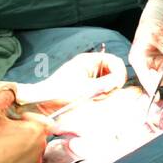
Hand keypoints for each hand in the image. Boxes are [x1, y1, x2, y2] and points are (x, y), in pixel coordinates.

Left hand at [0, 51, 125, 109]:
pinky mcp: (87, 85)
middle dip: (112, 83)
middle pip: (114, 71)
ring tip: (97, 98)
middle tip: (104, 94)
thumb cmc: (60, 93)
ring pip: (109, 81)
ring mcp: (88, 75)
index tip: (115, 86)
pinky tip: (94, 100)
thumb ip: (106, 83)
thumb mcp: (86, 88)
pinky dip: (102, 94)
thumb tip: (119, 81)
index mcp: (89, 60)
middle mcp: (90, 65)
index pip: (115, 61)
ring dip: (107, 90)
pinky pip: (102, 88)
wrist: (43, 103)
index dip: (119, 74)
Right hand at [0, 89, 50, 162]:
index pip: (38, 117)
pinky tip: (5, 159)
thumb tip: (10, 92)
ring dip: (21, 145)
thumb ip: (2, 97)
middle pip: (36, 133)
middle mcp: (40, 146)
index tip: (13, 120)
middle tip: (5, 133)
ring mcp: (36, 162)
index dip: (24, 117)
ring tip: (3, 147)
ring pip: (32, 148)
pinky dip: (19, 160)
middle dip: (22, 131)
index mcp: (35, 130)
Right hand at [129, 17, 162, 94]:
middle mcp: (145, 64)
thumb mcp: (159, 34)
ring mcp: (154, 64)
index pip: (145, 78)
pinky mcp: (162, 61)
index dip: (151, 88)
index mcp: (138, 59)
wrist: (156, 18)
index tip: (157, 97)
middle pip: (159, 78)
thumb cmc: (152, 24)